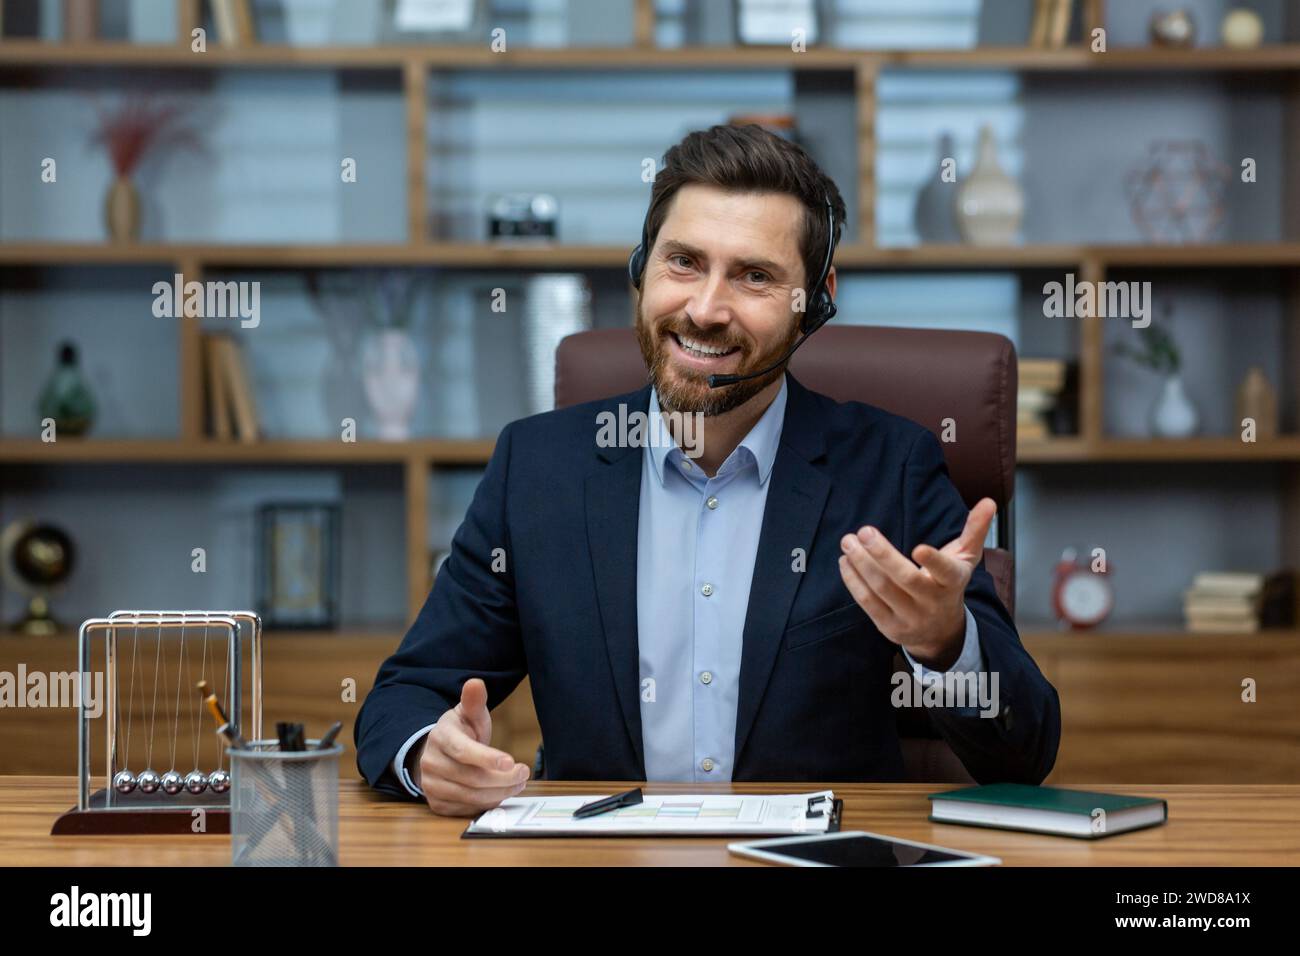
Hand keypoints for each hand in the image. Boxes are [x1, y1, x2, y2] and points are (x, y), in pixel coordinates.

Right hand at [412, 678, 530, 816]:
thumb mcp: (468, 713)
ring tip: (518, 783)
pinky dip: (487, 804)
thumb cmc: (461, 731)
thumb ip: (474, 701)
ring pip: (470, 796)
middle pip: (472, 778)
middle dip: (503, 778)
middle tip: (524, 773)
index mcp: (440, 737)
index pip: (464, 751)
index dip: (488, 758)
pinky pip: (466, 810)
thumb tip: (476, 683)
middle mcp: (431, 762)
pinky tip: (501, 794)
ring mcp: (431, 785)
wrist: (438, 753)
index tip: (511, 762)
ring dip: (500, 793)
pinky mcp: (436, 804)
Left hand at [838, 498, 995, 668]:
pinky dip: (853, 581)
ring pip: (882, 589)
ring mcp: (910, 617)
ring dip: (862, 564)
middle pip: (905, 579)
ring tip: (848, 541)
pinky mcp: (889, 627)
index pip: (945, 572)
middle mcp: (932, 602)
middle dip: (882, 555)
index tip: (918, 547)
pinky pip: (867, 603)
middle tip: (863, 532)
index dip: (933, 561)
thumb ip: (975, 529)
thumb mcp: (965, 558)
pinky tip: (845, 561)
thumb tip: (989, 501)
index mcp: (952, 582)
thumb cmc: (949, 584)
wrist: (941, 631)